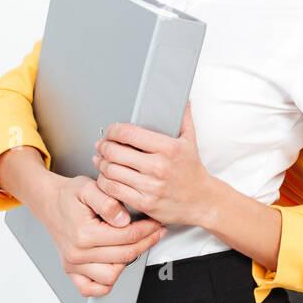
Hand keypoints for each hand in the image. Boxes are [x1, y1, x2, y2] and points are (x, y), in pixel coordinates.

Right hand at [26, 173, 166, 297]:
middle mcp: (77, 253)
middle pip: (125, 256)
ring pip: (112, 275)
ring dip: (128, 262)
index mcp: (83, 234)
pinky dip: (106, 283)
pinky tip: (115, 265)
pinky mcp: (71, 271)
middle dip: (146, 242)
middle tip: (154, 231)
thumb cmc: (69, 196)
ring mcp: (73, 264)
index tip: (155, 223)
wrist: (49, 202)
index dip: (148, 230)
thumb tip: (123, 219)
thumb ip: (108, 202)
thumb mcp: (89, 188)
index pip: (127, 237)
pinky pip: (92, 289)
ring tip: (135, 245)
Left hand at [92, 102, 219, 228]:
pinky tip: (106, 176)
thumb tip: (182, 100)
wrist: (202, 200)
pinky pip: (113, 189)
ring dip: (101, 163)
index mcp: (168, 148)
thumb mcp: (190, 141)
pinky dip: (104, 181)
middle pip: (115, 152)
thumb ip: (183, 118)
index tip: (111, 131)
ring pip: (111, 171)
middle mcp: (158, 167)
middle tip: (102, 145)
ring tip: (102, 159)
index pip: (128, 133)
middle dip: (103, 146)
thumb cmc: (192, 170)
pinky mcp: (144, 202)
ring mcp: (150, 186)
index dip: (113, 130)